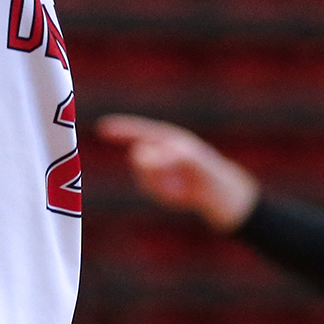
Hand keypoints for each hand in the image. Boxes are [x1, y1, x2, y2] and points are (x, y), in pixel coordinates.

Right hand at [96, 113, 259, 231]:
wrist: (223, 197)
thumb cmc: (210, 172)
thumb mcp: (192, 161)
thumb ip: (167, 156)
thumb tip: (141, 155)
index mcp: (169, 138)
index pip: (140, 130)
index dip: (121, 128)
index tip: (101, 127)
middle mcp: (160, 152)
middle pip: (138, 155)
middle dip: (148, 167)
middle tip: (171, 174)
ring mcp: (158, 170)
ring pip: (142, 174)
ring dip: (157, 182)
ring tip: (180, 186)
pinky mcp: (159, 187)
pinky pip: (149, 189)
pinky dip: (161, 193)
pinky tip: (178, 195)